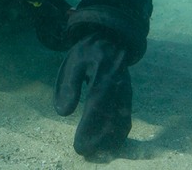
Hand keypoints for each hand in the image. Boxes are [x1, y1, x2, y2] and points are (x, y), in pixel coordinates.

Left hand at [54, 28, 131, 156]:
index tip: (79, 145)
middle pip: (110, 119)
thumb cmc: (88, 52)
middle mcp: (118, 86)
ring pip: (121, 121)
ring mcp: (126, 92)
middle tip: (85, 152)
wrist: (111, 38)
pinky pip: (126, 118)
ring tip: (97, 152)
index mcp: (102, 76)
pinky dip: (120, 134)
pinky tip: (111, 144)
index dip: (88, 129)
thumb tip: (62, 112)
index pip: (95, 108)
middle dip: (99, 139)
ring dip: (110, 140)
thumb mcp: (73, 62)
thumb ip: (69, 86)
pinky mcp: (129, 96)